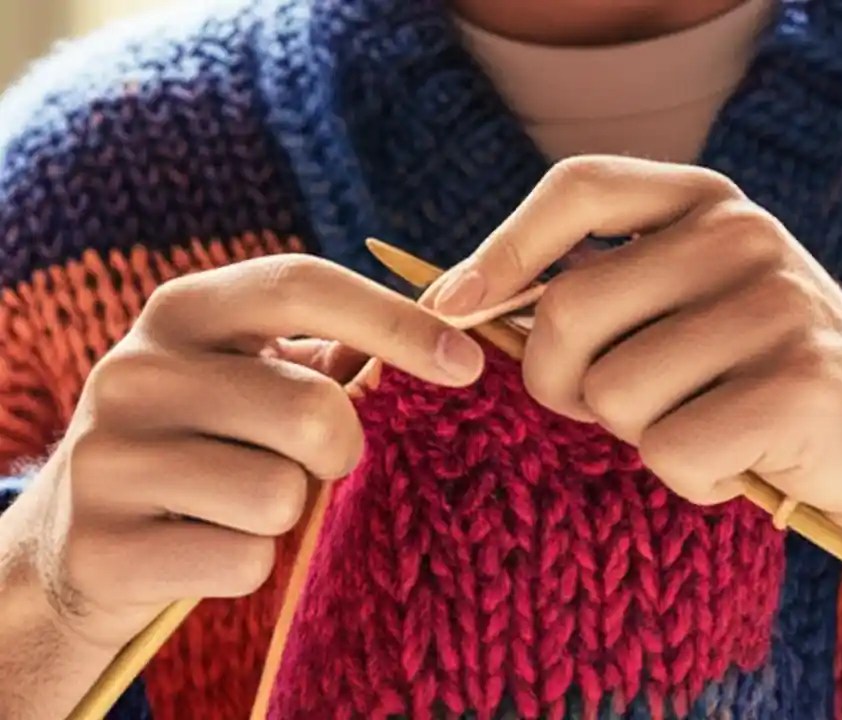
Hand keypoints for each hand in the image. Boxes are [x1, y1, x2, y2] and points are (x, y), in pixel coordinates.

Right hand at [0, 255, 483, 715]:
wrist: (84, 541)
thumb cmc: (211, 445)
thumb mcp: (256, 378)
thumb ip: (340, 355)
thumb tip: (459, 342)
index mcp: (185, 310)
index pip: (301, 285)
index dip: (394, 321)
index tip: (467, 364)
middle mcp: (135, 370)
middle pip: (312, 410)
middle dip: (341, 452)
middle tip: (312, 465)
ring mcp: (107, 458)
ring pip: (279, 497)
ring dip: (290, 516)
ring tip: (242, 505)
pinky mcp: (102, 545)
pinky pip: (243, 562)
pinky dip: (250, 568)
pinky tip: (208, 548)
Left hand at [428, 156, 841, 646]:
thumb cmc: (765, 369)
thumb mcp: (696, 299)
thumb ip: (611, 287)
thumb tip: (465, 305)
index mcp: (709, 203)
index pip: (581, 188)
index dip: (503, 247)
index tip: (453, 304)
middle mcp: (743, 238)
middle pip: (569, 314)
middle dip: (561, 383)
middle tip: (607, 409)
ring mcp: (776, 309)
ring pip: (614, 396)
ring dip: (636, 439)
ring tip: (700, 430)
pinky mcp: (798, 387)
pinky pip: (670, 453)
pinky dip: (686, 481)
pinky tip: (733, 466)